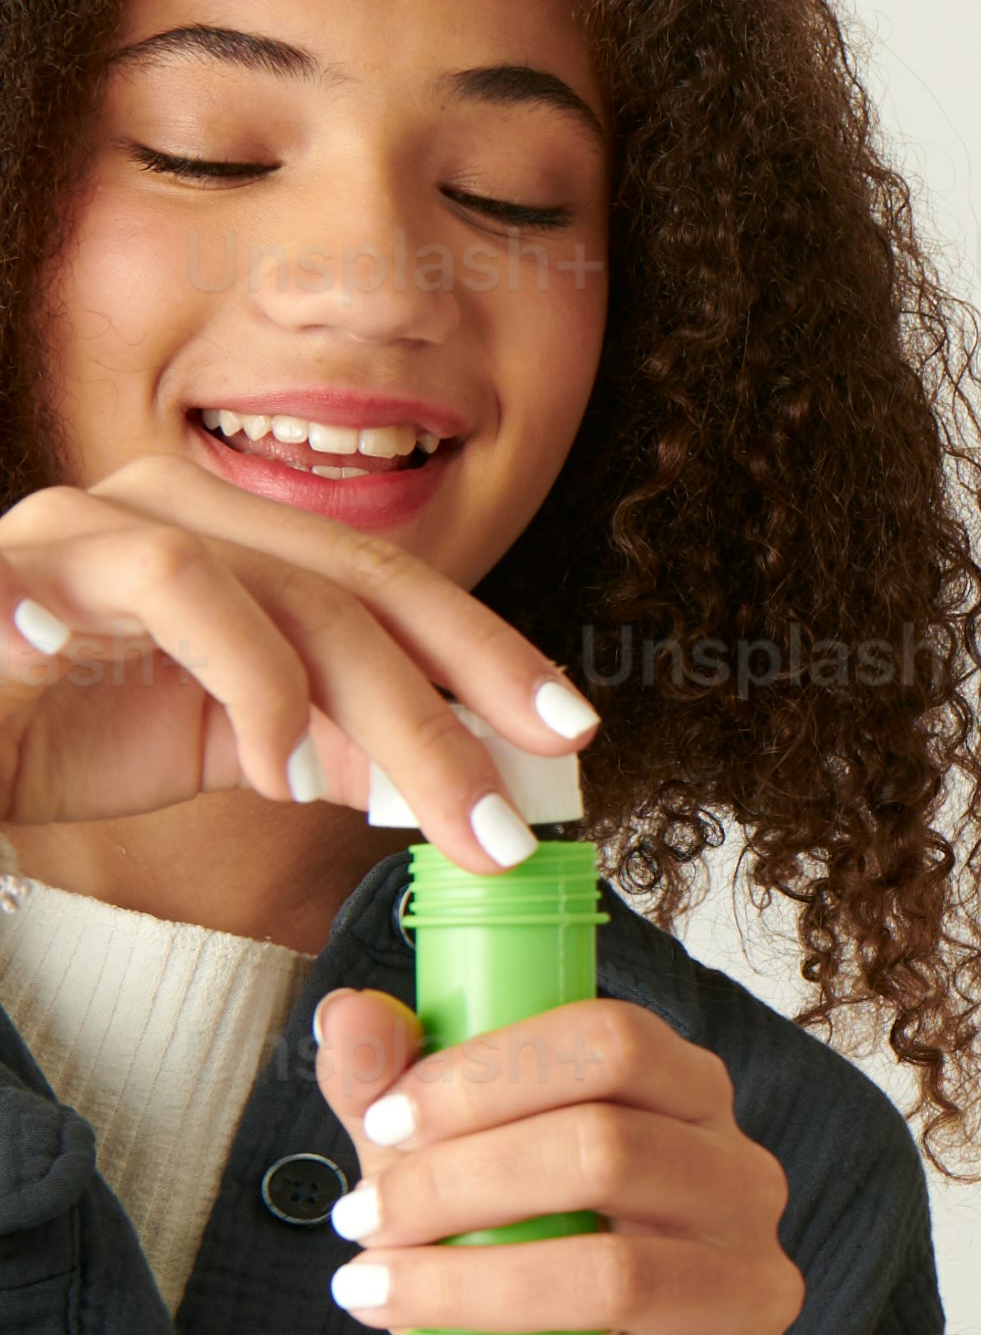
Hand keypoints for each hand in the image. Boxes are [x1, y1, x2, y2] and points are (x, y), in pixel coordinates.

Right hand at [0, 446, 586, 874]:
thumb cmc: (51, 737)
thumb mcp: (224, 749)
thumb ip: (333, 744)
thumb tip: (458, 778)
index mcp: (228, 539)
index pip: (389, 587)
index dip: (490, 655)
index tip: (570, 733)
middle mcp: (167, 509)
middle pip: (350, 593)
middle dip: (443, 714)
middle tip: (504, 825)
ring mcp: (88, 522)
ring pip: (264, 589)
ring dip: (334, 709)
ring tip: (356, 808)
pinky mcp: (17, 560)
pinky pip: (142, 581)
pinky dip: (224, 673)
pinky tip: (263, 764)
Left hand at [318, 987, 802, 1334]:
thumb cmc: (506, 1265)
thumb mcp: (444, 1168)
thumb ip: (395, 1090)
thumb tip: (350, 1016)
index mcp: (690, 1098)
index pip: (615, 1044)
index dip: (491, 1072)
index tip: (387, 1121)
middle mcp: (744, 1183)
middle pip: (609, 1150)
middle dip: (456, 1184)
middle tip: (363, 1221)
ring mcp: (752, 1292)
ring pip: (615, 1277)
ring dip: (464, 1288)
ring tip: (372, 1296)